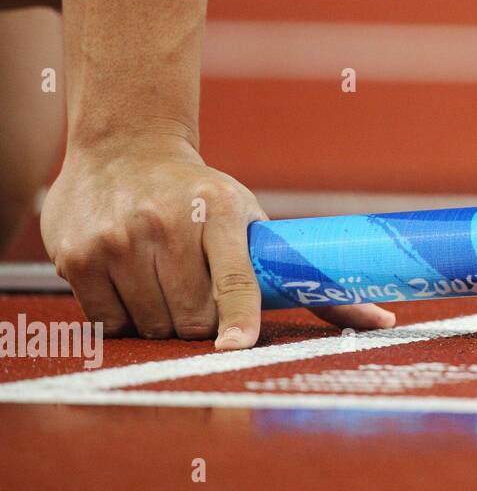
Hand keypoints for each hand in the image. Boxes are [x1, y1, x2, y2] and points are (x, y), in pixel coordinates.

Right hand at [41, 134, 393, 347]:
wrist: (125, 146)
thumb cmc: (205, 199)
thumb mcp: (256, 224)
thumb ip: (310, 280)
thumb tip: (384, 319)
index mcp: (222, 212)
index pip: (234, 278)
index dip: (237, 317)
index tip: (236, 345)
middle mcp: (166, 223)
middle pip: (192, 318)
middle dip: (202, 324)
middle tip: (199, 295)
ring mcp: (118, 239)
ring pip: (151, 325)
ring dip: (163, 320)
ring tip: (165, 283)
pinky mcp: (77, 256)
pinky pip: (108, 322)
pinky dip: (124, 317)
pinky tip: (130, 282)